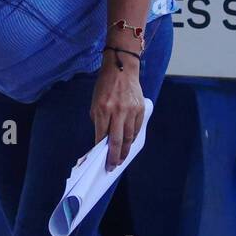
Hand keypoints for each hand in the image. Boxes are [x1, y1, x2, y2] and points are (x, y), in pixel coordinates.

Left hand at [91, 50, 145, 170]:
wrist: (121, 69)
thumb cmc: (105, 86)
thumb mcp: (95, 103)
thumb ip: (99, 121)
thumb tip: (101, 140)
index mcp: (103, 109)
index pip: (101, 136)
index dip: (101, 150)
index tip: (100, 160)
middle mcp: (117, 111)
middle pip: (116, 140)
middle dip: (114, 157)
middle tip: (112, 167)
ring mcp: (131, 110)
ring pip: (129, 137)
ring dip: (124, 151)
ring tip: (120, 160)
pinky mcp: (140, 109)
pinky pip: (137, 129)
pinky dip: (132, 139)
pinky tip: (128, 145)